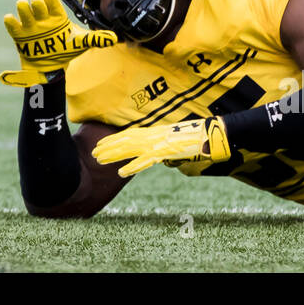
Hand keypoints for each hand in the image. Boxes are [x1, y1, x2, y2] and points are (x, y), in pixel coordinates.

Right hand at [0, 0, 116, 86]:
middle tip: (38, 7)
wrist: (51, 67)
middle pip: (37, 3)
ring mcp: (30, 25)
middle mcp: (43, 18)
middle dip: (37, 2)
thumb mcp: (81, 43)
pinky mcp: (19, 35)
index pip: (52, 1)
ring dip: (23, 7)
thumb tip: (114, 39)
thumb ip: (96, 39)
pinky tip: (12, 20)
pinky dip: (11, 21)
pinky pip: (12, 25)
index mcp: (57, 16)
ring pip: (24, 9)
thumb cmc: (66, 50)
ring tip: (24, 7)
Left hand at [92, 117, 230, 176]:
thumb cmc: (196, 138)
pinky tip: (121, 172)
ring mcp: (158, 143)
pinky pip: (146, 160)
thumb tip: (162, 160)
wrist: (210, 134)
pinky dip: (133, 166)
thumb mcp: (177, 143)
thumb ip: (166, 149)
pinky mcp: (166, 151)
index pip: (129, 134)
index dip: (114, 139)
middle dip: (109, 147)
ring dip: (114, 155)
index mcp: (155, 132)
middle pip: (126, 140)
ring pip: (131, 148)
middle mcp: (153, 135)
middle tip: (93, 153)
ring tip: (99, 161)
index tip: (100, 144)